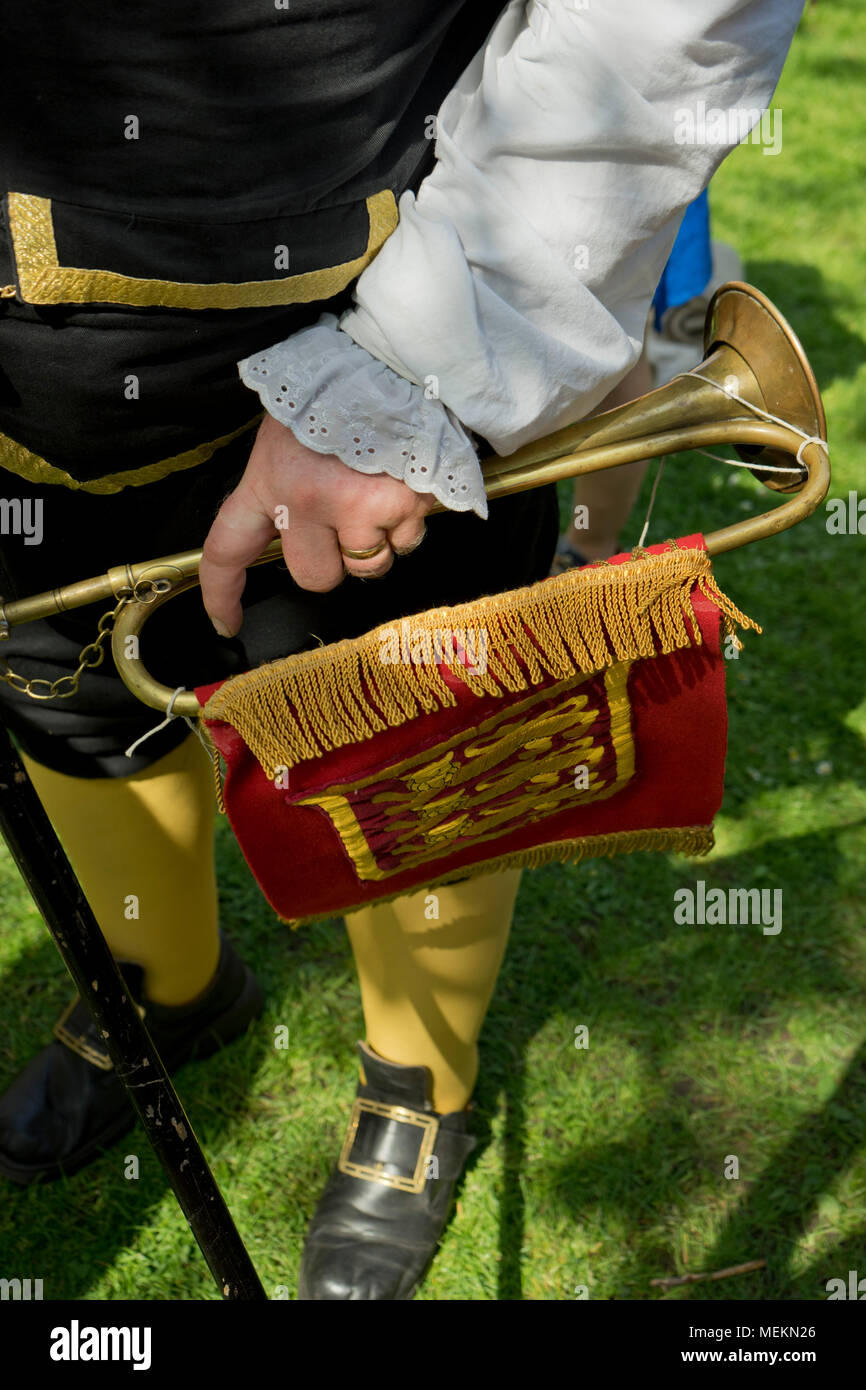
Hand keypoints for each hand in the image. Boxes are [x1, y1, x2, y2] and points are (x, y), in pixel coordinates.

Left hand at [200, 413, 434, 635]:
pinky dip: (411, 522)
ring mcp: (352, 508)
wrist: (394, 360)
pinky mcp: (398, 508)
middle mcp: (302, 500)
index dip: (221, 593)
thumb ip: (283, 486)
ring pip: (368, 566)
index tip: (224, 623)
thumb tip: (295, 540)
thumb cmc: (344, 394)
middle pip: (314, 577)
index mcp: (266, 479)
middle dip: (337, 559)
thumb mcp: (290, 433)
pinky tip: (406, 482)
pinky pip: (406, 543)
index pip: (226, 548)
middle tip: (350, 517)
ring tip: (382, 489)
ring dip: (380, 540)